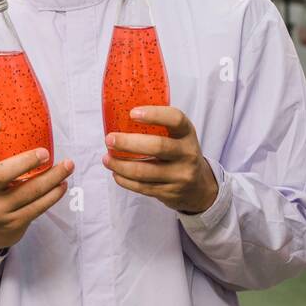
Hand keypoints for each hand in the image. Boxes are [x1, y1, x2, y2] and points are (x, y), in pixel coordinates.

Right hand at [0, 119, 73, 254]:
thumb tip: (27, 120)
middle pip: (1, 174)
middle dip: (26, 162)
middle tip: (45, 152)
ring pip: (28, 192)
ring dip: (52, 178)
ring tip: (68, 165)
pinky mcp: (14, 222)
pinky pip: (37, 207)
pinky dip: (53, 195)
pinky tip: (63, 185)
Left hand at [103, 106, 218, 213]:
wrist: (199, 187)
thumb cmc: (180, 153)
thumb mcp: (178, 136)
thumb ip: (159, 126)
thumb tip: (121, 113)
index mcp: (187, 133)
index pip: (175, 119)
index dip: (154, 114)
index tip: (132, 113)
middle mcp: (187, 153)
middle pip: (157, 147)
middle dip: (129, 143)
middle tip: (110, 139)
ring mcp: (180, 175)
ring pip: (144, 171)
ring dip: (121, 165)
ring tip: (107, 158)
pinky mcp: (169, 192)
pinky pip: (142, 187)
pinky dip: (125, 180)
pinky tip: (116, 173)